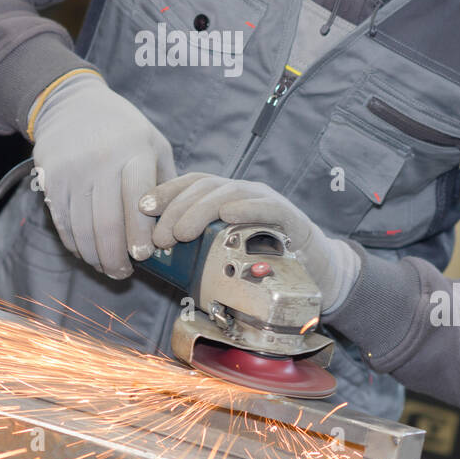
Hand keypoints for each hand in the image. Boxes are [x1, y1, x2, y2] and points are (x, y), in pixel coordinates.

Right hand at [30, 71, 176, 278]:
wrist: (71, 103)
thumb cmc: (123, 129)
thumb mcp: (153, 143)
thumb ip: (166, 181)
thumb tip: (176, 225)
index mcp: (134, 150)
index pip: (139, 200)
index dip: (141, 234)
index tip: (144, 256)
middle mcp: (101, 160)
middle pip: (108, 222)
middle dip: (116, 256)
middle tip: (124, 273)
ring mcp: (73, 170)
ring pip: (82, 227)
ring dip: (94, 256)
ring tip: (106, 268)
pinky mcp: (50, 178)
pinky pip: (62, 221)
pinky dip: (74, 244)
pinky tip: (86, 253)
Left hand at [139, 172, 360, 311]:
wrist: (318, 274)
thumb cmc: (264, 266)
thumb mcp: (224, 257)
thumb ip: (195, 253)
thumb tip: (154, 259)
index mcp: (224, 199)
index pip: (190, 184)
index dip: (165, 191)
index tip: (141, 207)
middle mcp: (243, 194)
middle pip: (204, 187)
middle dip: (176, 208)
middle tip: (160, 236)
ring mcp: (266, 202)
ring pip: (229, 192)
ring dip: (201, 210)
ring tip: (183, 231)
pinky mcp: (290, 217)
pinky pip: (267, 206)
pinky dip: (247, 207)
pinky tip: (228, 214)